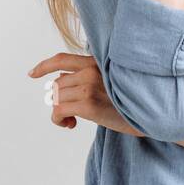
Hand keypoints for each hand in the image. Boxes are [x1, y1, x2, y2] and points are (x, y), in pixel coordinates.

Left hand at [27, 52, 146, 136]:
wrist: (151, 115)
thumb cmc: (132, 101)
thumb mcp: (111, 81)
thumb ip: (86, 76)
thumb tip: (59, 79)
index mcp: (96, 62)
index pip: (62, 59)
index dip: (44, 66)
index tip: (32, 74)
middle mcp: (90, 70)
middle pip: (56, 85)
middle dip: (58, 101)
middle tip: (71, 114)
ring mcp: (88, 86)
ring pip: (55, 98)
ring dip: (60, 112)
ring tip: (74, 120)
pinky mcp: (87, 104)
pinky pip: (57, 111)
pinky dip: (58, 120)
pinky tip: (71, 125)